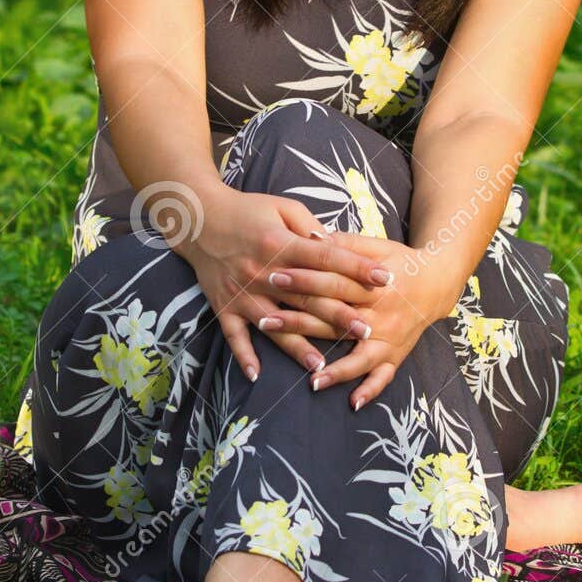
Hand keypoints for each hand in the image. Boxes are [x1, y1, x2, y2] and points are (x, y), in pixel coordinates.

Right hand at [183, 185, 393, 380]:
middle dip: (338, 315)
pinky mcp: (223, 305)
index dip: (356, 269)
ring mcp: (242, 292)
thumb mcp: (283, 206)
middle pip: (306, 297)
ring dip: (297, 346)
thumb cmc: (247, 209)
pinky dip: (243, 355)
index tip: (384, 279)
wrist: (197, 217)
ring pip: (275, 324)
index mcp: (279, 243)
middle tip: (366, 331)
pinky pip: (233, 334)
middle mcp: (262, 271)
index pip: (325, 258)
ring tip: (321, 365)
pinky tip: (256, 375)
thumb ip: (311, 227)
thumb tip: (338, 247)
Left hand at [258, 231, 450, 410]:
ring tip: (312, 380)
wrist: (437, 282)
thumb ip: (343, 243)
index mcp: (374, 286)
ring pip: (359, 358)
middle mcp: (381, 316)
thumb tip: (309, 237)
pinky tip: (352, 402)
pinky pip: (384, 377)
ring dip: (336, 371)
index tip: (273, 277)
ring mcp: (389, 339)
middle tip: (268, 322)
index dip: (303, 280)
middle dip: (300, 323)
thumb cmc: (400, 261)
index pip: (333, 283)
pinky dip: (371, 390)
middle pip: (335, 322)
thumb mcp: (376, 246)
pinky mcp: (396, 354)